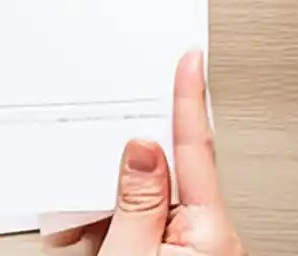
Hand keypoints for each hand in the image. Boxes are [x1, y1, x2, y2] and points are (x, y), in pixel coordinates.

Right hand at [42, 52, 244, 255]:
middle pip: (168, 175)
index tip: (192, 60)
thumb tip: (141, 149)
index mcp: (208, 231)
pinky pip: (146, 226)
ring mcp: (196, 251)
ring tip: (87, 237)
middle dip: (125, 172)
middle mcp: (210, 240)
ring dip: (112, 210)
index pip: (196, 149)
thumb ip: (136, 202)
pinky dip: (114, 228)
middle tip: (96, 193)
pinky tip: (95, 243)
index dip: (189, 98)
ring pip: (150, 202)